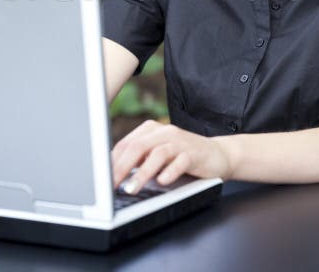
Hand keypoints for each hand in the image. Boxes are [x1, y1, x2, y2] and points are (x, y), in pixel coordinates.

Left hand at [111, 120, 230, 193]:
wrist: (217, 154)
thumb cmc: (183, 156)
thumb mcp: (158, 155)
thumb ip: (139, 159)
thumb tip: (113, 173)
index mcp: (151, 130)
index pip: (126, 144)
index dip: (112, 161)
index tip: (101, 178)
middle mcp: (164, 132)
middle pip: (138, 147)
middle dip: (122, 167)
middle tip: (111, 184)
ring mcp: (180, 142)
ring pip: (157, 154)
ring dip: (142, 173)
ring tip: (131, 188)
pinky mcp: (194, 153)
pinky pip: (180, 161)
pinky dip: (170, 172)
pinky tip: (162, 182)